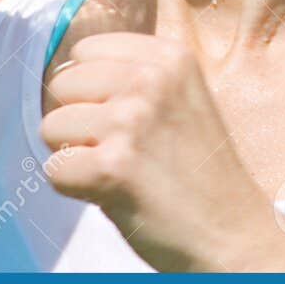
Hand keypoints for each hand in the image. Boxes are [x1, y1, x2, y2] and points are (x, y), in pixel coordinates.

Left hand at [40, 32, 284, 271]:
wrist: (233, 233)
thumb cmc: (201, 171)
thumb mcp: (181, 98)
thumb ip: (133, 78)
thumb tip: (64, 74)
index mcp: (169, 56)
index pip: (85, 50)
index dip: (92, 88)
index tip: (120, 116)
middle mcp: (150, 78)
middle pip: (63, 83)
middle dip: (78, 119)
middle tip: (119, 148)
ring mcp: (130, 120)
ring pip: (51, 127)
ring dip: (75, 154)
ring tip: (119, 170)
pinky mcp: (112, 165)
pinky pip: (54, 170)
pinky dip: (74, 188)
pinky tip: (111, 192)